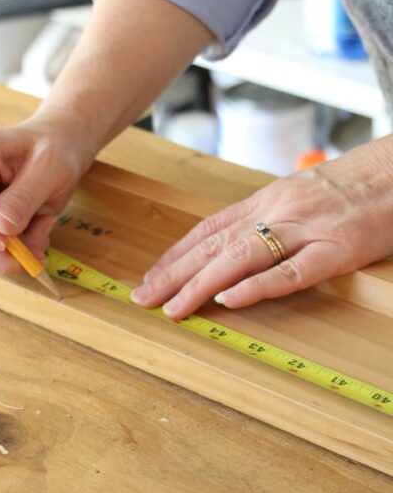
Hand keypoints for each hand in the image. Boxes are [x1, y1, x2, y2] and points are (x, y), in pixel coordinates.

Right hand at [0, 112, 92, 274]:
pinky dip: (16, 248)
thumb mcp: (49, 169)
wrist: (60, 146)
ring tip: (43, 231)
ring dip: (10, 251)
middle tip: (30, 256)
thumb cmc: (53, 148)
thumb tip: (1, 227)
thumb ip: (23, 198)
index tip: (3, 242)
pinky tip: (38, 230)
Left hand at [131, 137, 392, 317]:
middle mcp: (277, 210)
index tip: (150, 276)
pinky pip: (291, 272)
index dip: (176, 254)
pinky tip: (229, 299)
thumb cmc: (350, 185)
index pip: (209, 229)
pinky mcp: (337, 249)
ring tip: (172, 307)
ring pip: (242, 257)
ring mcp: (306, 229)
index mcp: (266, 199)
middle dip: (174, 273)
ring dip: (201, 284)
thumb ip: (267, 217)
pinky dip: (258, 286)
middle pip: (215, 244)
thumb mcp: (299, 195)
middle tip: (142, 298)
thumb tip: (233, 243)